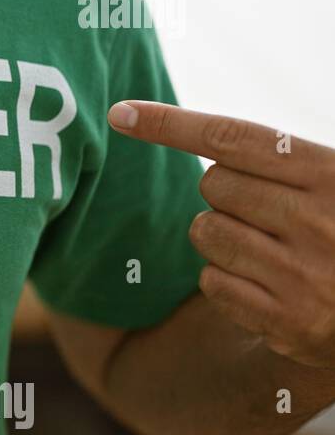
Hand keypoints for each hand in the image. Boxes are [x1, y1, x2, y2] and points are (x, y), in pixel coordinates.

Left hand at [109, 100, 334, 368]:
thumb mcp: (332, 181)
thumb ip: (276, 159)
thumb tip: (164, 123)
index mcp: (333, 175)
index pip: (233, 138)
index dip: (171, 124)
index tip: (121, 113)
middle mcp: (320, 221)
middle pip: (212, 183)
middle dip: (225, 193)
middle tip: (265, 211)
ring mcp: (304, 274)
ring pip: (205, 232)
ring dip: (221, 236)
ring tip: (267, 249)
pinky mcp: (289, 321)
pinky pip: (211, 282)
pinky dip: (226, 281)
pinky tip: (266, 286)